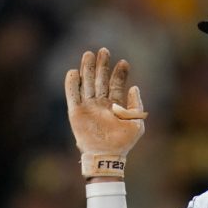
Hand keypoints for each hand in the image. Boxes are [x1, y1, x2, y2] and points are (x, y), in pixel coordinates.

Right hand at [64, 47, 145, 177]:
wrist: (107, 157)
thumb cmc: (123, 143)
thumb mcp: (136, 124)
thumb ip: (135, 106)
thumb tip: (134, 87)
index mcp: (115, 105)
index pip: (116, 84)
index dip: (119, 73)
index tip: (123, 62)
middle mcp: (100, 104)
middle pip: (100, 80)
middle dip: (102, 65)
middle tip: (104, 50)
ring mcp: (88, 107)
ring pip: (86, 83)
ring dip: (86, 69)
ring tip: (88, 54)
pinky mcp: (76, 113)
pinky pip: (72, 96)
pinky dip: (71, 85)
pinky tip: (73, 72)